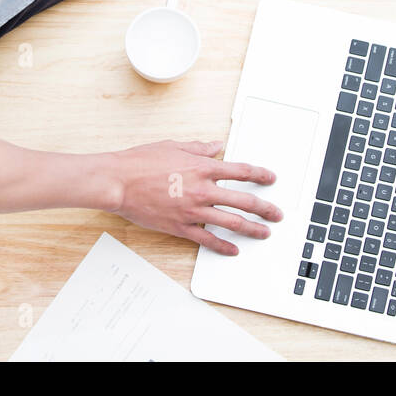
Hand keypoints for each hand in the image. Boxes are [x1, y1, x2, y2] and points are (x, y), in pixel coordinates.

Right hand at [103, 139, 282, 254]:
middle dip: (265, 208)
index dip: (260, 175)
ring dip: (251, 229)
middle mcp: (202, 189)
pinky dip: (222, 246)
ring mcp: (193, 210)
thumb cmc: (140, 161)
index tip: (271, 179)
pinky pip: (207, 239)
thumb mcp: (173, 146)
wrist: (118, 181)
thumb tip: (216, 145)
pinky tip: (233, 250)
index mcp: (202, 167)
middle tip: (277, 214)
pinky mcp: (180, 226)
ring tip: (264, 233)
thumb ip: (198, 148)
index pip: (241, 171)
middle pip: (244, 200)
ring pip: (231, 222)